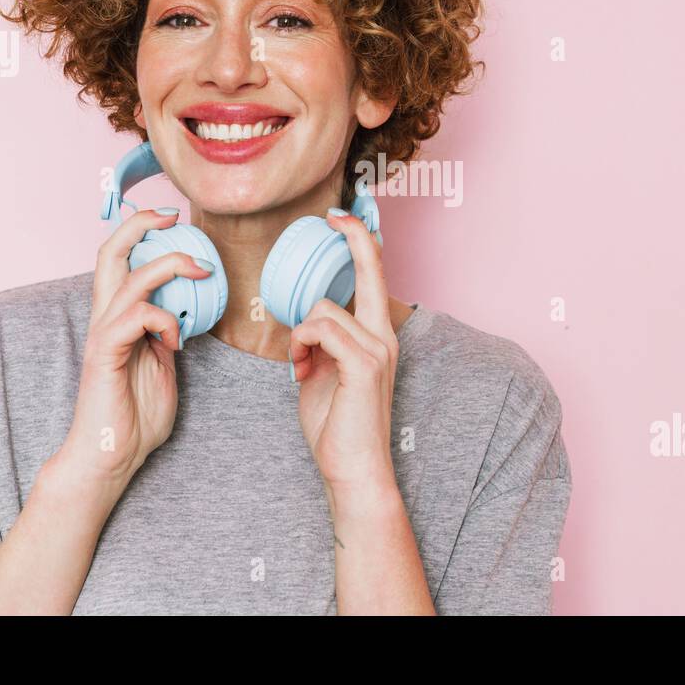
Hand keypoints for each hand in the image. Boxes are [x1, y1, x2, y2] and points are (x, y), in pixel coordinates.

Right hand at [55, 208, 211, 493]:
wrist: (111, 455)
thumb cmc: (135, 415)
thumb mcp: (163, 365)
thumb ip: (168, 335)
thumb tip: (186, 315)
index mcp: (118, 316)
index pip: (121, 259)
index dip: (142, 231)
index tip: (175, 221)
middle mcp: (105, 318)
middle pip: (109, 252)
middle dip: (141, 224)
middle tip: (174, 216)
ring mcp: (103, 334)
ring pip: (129, 277)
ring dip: (169, 265)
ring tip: (202, 270)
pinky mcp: (105, 353)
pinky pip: (135, 317)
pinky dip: (162, 318)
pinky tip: (176, 339)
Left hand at [290, 209, 399, 500]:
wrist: (353, 469)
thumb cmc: (337, 426)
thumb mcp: (324, 373)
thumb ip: (320, 344)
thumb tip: (302, 326)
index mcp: (378, 336)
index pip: (376, 276)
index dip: (361, 242)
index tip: (341, 218)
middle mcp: (384, 336)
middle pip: (370, 269)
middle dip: (354, 236)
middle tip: (334, 216)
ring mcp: (377, 349)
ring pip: (324, 309)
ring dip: (300, 334)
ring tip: (300, 365)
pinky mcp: (364, 365)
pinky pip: (320, 330)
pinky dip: (301, 345)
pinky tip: (301, 370)